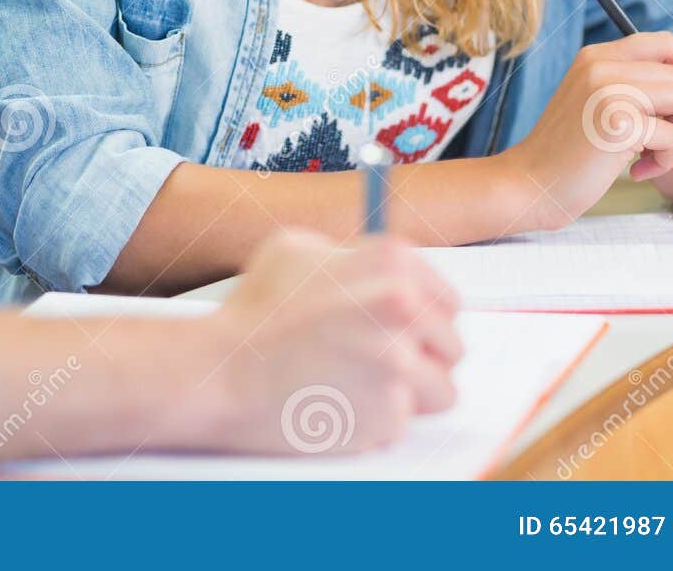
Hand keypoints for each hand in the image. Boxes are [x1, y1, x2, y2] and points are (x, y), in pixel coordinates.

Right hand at [211, 229, 462, 455]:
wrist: (220, 372)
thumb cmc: (253, 312)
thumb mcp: (294, 248)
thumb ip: (350, 254)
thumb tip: (379, 270)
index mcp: (391, 263)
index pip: (448, 300)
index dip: (426, 319)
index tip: (404, 331)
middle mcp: (405, 308)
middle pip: (451, 346)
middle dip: (422, 358)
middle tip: (379, 364)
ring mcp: (401, 363)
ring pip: (442, 391)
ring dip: (411, 396)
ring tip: (365, 389)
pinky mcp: (389, 413)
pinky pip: (404, 424)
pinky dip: (377, 423)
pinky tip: (340, 406)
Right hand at [499, 31, 672, 230]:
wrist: (530, 185)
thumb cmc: (568, 149)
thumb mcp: (594, 99)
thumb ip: (631, 80)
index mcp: (595, 56)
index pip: (665, 43)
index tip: (666, 108)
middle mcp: (602, 66)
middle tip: (654, 141)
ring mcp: (610, 93)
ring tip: (646, 155)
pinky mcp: (621, 126)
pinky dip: (663, 161)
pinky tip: (636, 171)